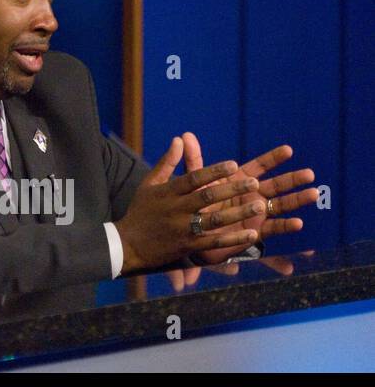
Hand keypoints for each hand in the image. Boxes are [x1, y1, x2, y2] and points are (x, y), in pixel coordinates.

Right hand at [115, 138, 261, 272]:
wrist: (126, 245)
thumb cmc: (140, 211)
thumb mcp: (149, 184)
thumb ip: (167, 162)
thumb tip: (179, 139)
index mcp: (167, 192)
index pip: (193, 178)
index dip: (214, 171)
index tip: (234, 164)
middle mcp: (176, 209)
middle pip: (207, 197)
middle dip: (231, 190)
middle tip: (253, 183)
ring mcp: (182, 229)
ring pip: (214, 220)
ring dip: (238, 213)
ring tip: (259, 206)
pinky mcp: (187, 247)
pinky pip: (214, 243)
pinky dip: (234, 239)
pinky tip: (252, 235)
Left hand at [177, 137, 318, 264]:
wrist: (191, 232)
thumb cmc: (194, 203)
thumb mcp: (194, 181)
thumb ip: (194, 160)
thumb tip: (185, 135)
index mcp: (239, 180)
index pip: (259, 166)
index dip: (273, 158)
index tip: (288, 149)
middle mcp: (251, 195)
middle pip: (276, 185)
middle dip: (293, 179)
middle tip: (310, 174)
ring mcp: (256, 213)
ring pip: (281, 204)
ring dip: (297, 200)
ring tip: (314, 194)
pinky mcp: (255, 231)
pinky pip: (273, 228)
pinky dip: (285, 225)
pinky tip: (298, 223)